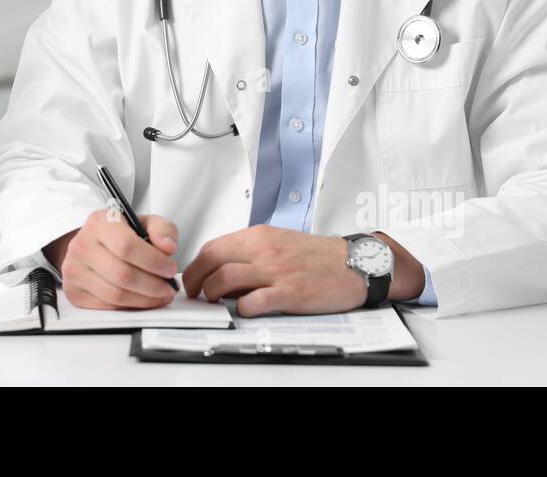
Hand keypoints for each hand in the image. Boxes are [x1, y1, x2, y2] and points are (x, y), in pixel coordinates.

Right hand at [44, 210, 179, 309]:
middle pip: (122, 274)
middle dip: (153, 285)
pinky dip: (130, 307)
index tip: (170, 268)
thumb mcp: (144, 223)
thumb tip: (168, 247)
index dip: (153, 261)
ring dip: (144, 299)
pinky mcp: (74, 292)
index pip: (126, 246)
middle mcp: (82, 245)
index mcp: (99, 222)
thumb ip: (162, 229)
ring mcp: (74, 270)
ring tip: (160, 295)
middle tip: (168, 287)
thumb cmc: (121, 235)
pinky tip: (142, 300)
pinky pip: (107, 306)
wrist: (93, 245)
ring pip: (115, 294)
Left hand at [182, 225, 368, 316]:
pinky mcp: (289, 292)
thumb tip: (224, 268)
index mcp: (259, 236)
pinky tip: (245, 310)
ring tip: (216, 302)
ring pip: (225, 278)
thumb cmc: (318, 256)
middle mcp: (264, 250)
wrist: (354, 264)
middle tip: (195, 293)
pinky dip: (242, 308)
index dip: (195, 265)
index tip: (193, 278)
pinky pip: (254, 301)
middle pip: (212, 260)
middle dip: (195, 280)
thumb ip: (251, 252)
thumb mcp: (279, 242)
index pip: (213, 247)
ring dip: (213, 293)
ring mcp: (276, 271)